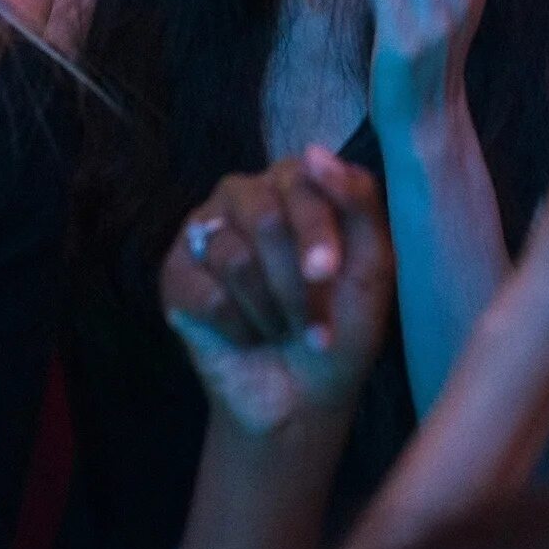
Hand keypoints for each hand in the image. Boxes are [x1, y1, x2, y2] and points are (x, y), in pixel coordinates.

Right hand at [162, 147, 395, 435]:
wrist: (304, 396)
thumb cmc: (344, 326)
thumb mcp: (373, 265)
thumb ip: (358, 202)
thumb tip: (314, 152)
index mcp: (295, 184)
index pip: (300, 180)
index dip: (315, 231)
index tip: (325, 274)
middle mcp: (246, 196)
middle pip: (262, 216)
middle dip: (295, 283)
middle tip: (313, 324)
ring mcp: (205, 234)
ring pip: (234, 259)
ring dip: (272, 312)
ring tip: (283, 331)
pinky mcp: (175, 277)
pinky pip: (206, 294)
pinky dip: (240, 328)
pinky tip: (250, 337)